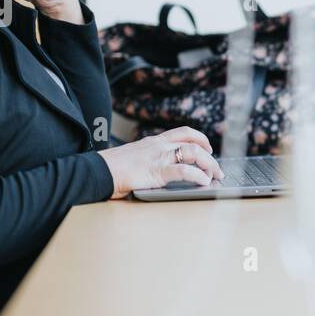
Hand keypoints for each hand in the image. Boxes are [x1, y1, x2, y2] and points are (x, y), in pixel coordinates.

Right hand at [96, 126, 224, 198]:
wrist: (97, 171)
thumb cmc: (112, 167)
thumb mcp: (135, 157)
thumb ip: (149, 158)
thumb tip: (160, 168)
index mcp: (154, 142)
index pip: (183, 132)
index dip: (200, 138)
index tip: (208, 148)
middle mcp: (159, 146)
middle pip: (193, 142)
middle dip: (210, 156)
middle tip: (217, 169)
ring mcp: (159, 158)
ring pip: (193, 153)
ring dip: (208, 164)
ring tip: (213, 176)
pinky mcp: (157, 172)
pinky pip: (184, 171)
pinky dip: (198, 176)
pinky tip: (203, 182)